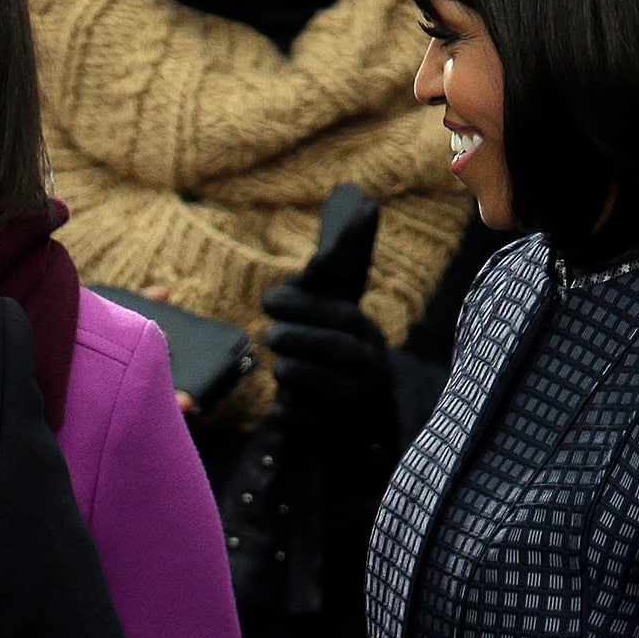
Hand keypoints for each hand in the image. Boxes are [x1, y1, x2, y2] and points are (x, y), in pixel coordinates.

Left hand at [261, 282, 392, 442]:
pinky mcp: (336, 430)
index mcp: (366, 334)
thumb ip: (333, 271)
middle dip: (299, 339)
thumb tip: (361, 207)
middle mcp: (368, 367)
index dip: (305, 305)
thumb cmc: (334, 344)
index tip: (270, 298)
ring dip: (294, 372)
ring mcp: (356, 401)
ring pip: (324, 386)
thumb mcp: (334, 311)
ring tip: (281, 366)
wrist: (359, 410)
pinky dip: (289, 409)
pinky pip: (307, 419)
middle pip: (337, 350)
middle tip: (270, 334)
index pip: (341, 314)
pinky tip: (283, 401)